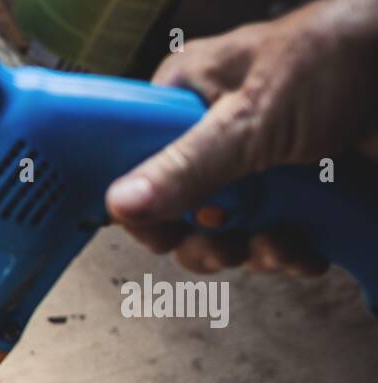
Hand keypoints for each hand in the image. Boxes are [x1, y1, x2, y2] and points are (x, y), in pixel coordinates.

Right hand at [106, 0, 377, 274]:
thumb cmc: (333, 59)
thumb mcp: (249, 119)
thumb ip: (184, 167)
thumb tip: (117, 205)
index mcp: (185, 101)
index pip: (134, 168)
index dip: (146, 209)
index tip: (165, 234)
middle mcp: (213, 137)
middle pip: (177, 215)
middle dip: (205, 242)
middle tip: (226, 243)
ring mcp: (254, 168)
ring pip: (225, 236)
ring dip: (252, 252)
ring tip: (279, 241)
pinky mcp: (293, 193)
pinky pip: (269, 241)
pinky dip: (286, 254)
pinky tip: (304, 248)